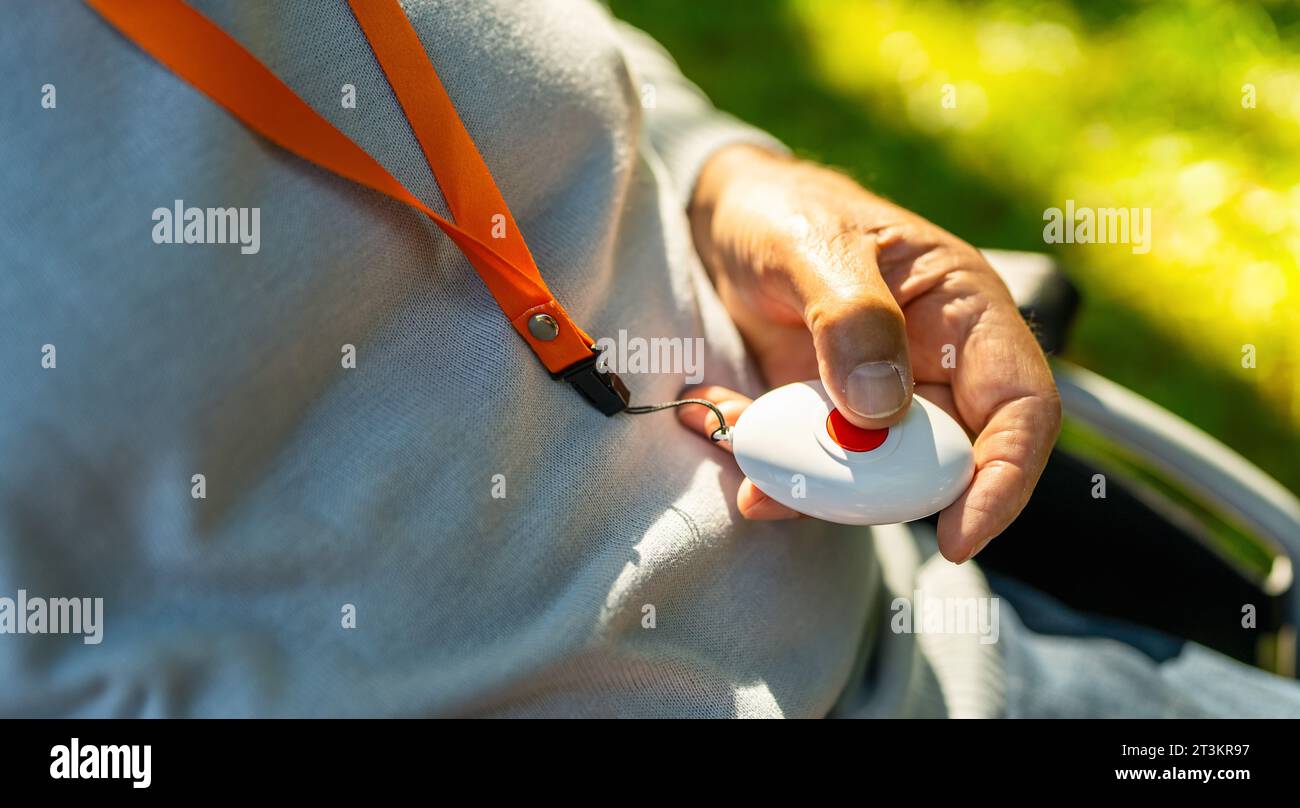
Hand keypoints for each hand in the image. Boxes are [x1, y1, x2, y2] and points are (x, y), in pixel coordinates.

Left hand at [683, 144, 1060, 561]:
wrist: (724, 218)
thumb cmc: (785, 211)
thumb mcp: (814, 244)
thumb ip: (851, 316)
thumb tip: (880, 411)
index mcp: (964, 311)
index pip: (1022, 407)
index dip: (1005, 478)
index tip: (959, 535)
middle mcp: (937, 363)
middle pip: (945, 461)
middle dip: (880, 491)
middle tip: (806, 488)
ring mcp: (883, 397)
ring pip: (874, 475)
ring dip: (810, 480)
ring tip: (743, 445)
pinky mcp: (832, 418)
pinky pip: (819, 466)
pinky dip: (775, 466)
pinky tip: (725, 428)